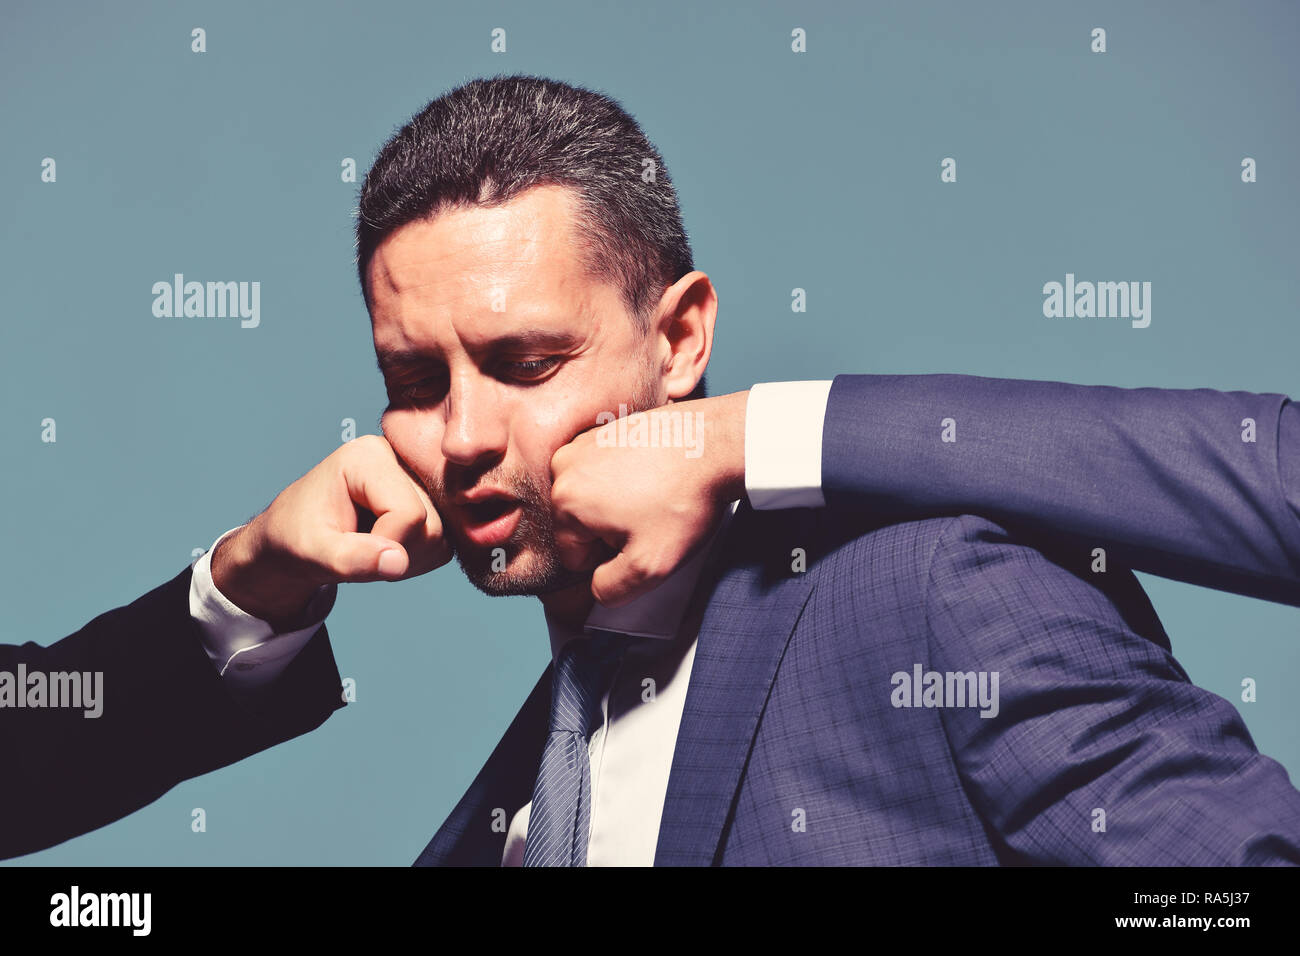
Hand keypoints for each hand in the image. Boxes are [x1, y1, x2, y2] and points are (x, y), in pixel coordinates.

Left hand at [211, 434, 450, 629]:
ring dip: (405, 559)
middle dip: (395, 553)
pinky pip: (442, 545)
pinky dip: (414, 560)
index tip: (348, 550)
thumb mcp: (313, 552)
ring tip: (366, 548)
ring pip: (440, 537)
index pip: (408, 513)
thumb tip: (398, 563)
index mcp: (369, 456)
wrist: (295, 540)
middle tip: (355, 551)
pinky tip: (383, 548)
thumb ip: (351, 558)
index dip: (384, 545)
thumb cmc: (296, 538)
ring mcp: (419, 480)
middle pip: (430, 525)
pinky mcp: (430, 502)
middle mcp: (401, 459)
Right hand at [549, 391, 747, 606]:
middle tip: (650, 520)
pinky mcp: (606, 429)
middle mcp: (565, 465)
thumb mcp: (648, 565)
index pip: (572, 555)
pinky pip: (606, 470)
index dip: (608, 559)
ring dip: (618, 504)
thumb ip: (612, 589)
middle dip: (611, 530)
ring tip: (654, 497)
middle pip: (579, 523)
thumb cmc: (684, 498)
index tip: (638, 541)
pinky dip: (626, 478)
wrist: (717, 445)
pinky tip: (655, 478)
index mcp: (565, 500)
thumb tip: (598, 588)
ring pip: (592, 497)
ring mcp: (586, 442)